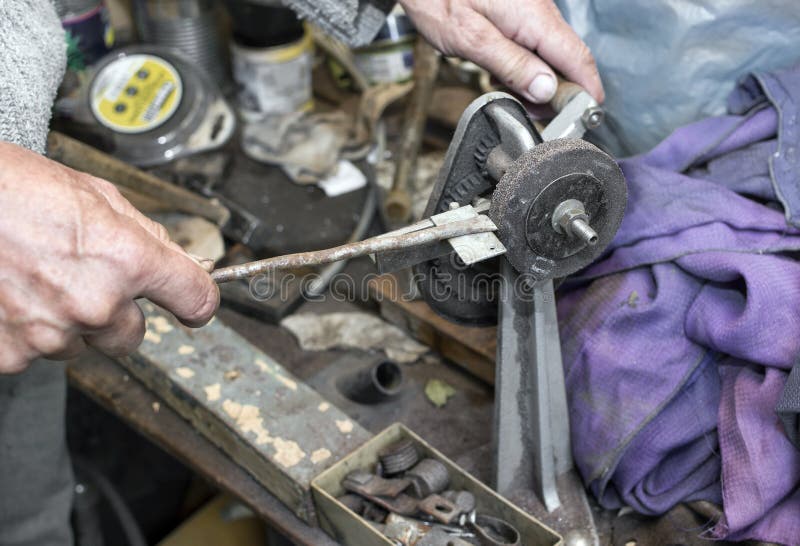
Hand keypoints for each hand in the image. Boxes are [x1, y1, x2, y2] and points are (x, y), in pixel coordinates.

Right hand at [0, 142, 218, 372]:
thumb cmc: (12, 189)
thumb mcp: (96, 195)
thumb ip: (146, 236)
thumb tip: (182, 262)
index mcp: (126, 259)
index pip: (196, 299)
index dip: (197, 302)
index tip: (192, 305)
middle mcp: (94, 303)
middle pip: (133, 335)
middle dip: (115, 314)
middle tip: (80, 279)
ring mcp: (50, 333)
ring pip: (81, 345)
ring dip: (67, 322)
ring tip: (34, 278)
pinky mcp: (10, 355)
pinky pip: (35, 354)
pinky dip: (26, 332)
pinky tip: (10, 296)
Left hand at [398, 0, 603, 103]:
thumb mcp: (470, 38)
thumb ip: (511, 64)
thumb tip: (545, 90)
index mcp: (534, 17)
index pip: (578, 58)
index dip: (587, 91)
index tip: (588, 118)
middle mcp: (540, 12)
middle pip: (569, 59)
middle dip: (560, 93)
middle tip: (539, 117)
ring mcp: (531, 12)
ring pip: (551, 55)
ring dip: (541, 83)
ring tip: (519, 102)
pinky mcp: (519, 14)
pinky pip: (535, 46)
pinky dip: (529, 68)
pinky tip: (508, 80)